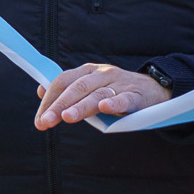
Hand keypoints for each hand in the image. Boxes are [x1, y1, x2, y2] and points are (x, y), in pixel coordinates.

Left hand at [34, 64, 171, 128]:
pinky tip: (105, 108)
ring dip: (80, 106)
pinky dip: (115, 103)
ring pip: (97, 94)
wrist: (154, 90)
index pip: (63, 81)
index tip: (40, 120)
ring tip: (67, 117)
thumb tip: (40, 90)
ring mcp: (120, 83)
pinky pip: (124, 99)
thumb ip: (68, 90)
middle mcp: (103, 74)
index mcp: (88, 71)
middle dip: (59, 105)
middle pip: (77, 87)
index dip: (49, 100)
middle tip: (46, 122)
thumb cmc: (117, 92)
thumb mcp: (91, 88)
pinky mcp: (136, 95)